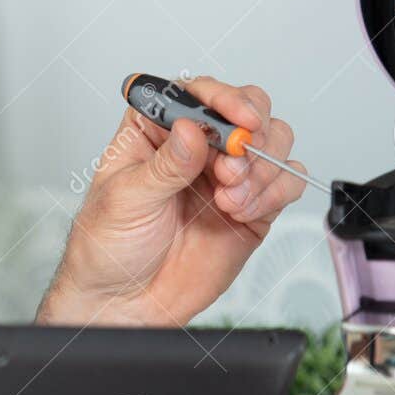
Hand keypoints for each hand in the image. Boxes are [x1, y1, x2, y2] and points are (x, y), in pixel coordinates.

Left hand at [38, 76, 307, 326]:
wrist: (125, 302)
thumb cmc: (109, 247)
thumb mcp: (126, 200)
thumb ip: (165, 165)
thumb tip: (192, 129)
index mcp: (155, 132)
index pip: (195, 92)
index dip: (221, 97)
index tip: (237, 119)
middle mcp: (196, 147)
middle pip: (247, 109)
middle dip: (250, 134)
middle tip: (231, 167)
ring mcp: (226, 175)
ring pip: (273, 142)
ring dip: (261, 167)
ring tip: (228, 198)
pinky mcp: (251, 206)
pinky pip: (286, 182)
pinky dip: (275, 192)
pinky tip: (241, 211)